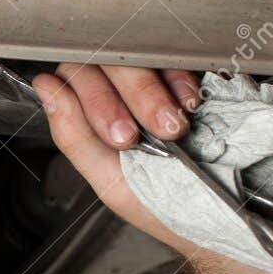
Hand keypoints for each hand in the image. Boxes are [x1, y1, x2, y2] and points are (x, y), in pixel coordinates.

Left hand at [31, 63, 205, 251]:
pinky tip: (190, 108)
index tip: (122, 138)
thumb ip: (74, 136)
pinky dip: (182, 80)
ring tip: (174, 129)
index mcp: (94, 114)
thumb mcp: (112, 181)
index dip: (95, 100)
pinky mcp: (187, 73)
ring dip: (152, 92)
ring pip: (138, 55)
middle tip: (147, 135)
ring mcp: (154, 79)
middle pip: (107, 60)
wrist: (226, 218)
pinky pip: (178, 56)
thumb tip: (46, 87)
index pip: (75, 76)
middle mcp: (120, 91)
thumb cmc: (163, 205)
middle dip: (128, 99)